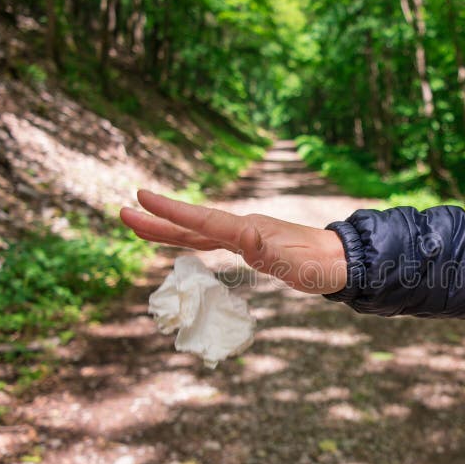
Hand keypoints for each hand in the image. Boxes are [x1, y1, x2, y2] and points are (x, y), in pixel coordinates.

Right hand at [120, 190, 347, 294]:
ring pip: (199, 232)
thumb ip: (268, 249)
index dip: (171, 212)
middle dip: (158, 221)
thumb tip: (243, 236)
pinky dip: (190, 238)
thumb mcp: (295, 261)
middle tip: (122, 213)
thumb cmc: (319, 265)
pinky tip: (184, 239)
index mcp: (247, 231)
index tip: (141, 198)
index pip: (202, 221)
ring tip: (141, 224)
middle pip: (193, 225)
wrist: (342, 261)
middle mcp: (242, 229)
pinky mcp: (252, 245)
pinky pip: (212, 240)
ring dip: (169, 229)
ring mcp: (246, 235)